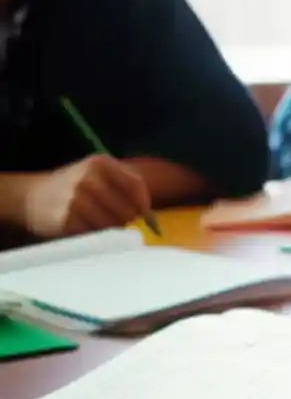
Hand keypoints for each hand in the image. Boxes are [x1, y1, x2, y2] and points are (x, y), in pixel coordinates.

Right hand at [17, 156, 149, 237]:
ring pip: (112, 225)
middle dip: (127, 219)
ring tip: (101, 223)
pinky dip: (95, 235)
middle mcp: (87, 179)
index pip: (135, 185)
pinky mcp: (64, 220)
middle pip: (126, 209)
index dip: (144, 204)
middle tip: (119, 220)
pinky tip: (87, 228)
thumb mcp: (98, 173)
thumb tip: (150, 213)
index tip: (147, 216)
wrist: (32, 196)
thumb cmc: (74, 185)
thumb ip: (126, 184)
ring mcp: (74, 200)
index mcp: (99, 163)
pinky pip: (94, 234)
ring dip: (112, 230)